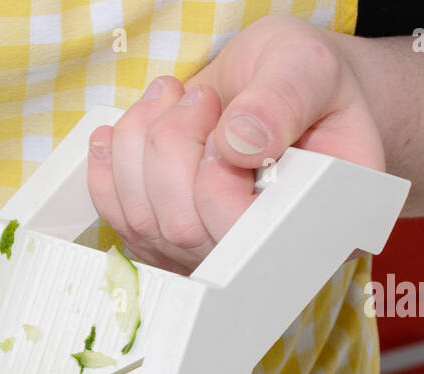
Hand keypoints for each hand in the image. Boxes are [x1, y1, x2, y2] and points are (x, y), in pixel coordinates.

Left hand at [87, 14, 383, 274]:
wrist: (271, 84)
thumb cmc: (301, 77)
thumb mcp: (308, 66)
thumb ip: (281, 101)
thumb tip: (235, 145)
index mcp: (316, 224)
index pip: (248, 236)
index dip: (218, 178)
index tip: (222, 116)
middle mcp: (260, 256)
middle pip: (186, 230)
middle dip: (171, 146)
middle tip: (198, 96)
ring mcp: (208, 256)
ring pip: (146, 223)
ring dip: (138, 147)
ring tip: (168, 97)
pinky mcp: (167, 243)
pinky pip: (121, 221)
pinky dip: (108, 169)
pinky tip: (121, 131)